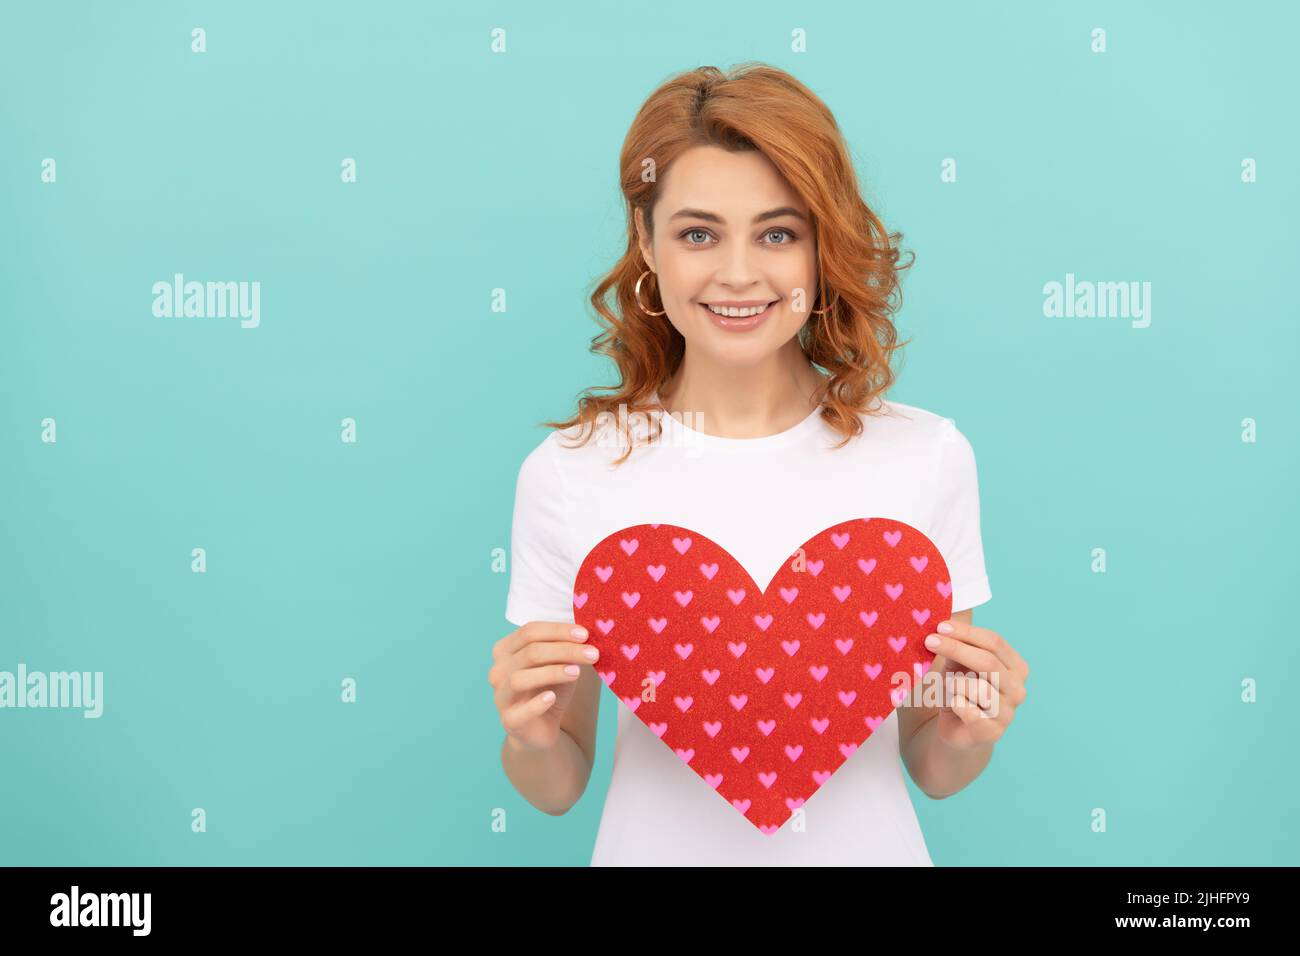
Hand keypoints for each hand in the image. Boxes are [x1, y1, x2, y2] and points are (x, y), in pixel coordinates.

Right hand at [489, 621, 598, 752]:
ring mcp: (500, 696)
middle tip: (592, 653)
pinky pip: (520, 712)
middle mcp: (498, 671)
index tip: (585, 634)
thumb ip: (566, 650)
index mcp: (506, 650)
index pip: (529, 632)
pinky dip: (536, 703)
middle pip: (529, 652)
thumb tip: (585, 636)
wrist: (541, 727)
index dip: (558, 631)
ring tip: (576, 672)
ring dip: (551, 672)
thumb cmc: (550, 689)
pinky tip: (552, 697)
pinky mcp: (509, 721)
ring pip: (520, 678)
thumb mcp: (560, 666)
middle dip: (564, 650)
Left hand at [923, 617, 1028, 751]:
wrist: (957, 729)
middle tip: (929, 641)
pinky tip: (953, 703)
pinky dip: (956, 703)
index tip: (940, 626)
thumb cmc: (960, 690)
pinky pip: (969, 711)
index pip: (995, 642)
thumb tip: (943, 624)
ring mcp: (1008, 713)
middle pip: (988, 661)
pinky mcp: (992, 732)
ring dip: (954, 682)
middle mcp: (1017, 690)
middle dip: (956, 648)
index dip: (966, 632)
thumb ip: (958, 646)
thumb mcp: (958, 664)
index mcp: (1015, 667)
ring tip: (947, 686)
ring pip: (978, 688)